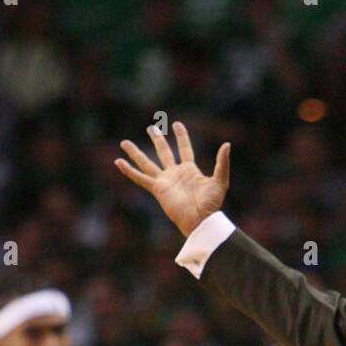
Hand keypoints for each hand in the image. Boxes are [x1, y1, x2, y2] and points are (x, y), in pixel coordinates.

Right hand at [115, 121, 229, 236]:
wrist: (201, 221)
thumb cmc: (212, 205)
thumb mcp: (220, 181)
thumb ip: (222, 163)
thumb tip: (227, 145)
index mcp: (190, 171)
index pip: (184, 149)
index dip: (181, 137)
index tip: (177, 124)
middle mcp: (175, 174)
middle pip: (164, 152)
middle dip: (158, 140)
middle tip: (151, 128)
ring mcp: (165, 181)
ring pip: (147, 163)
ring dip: (136, 153)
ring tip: (124, 142)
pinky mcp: (158, 190)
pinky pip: (141, 178)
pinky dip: (129, 171)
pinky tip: (118, 162)